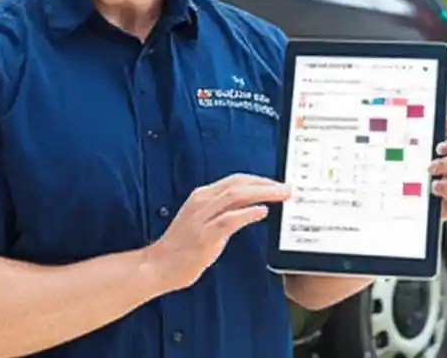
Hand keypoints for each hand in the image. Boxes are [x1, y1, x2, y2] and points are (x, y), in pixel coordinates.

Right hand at [144, 173, 290, 291]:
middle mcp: (202, 201)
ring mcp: (201, 217)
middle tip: (288, 188)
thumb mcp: (205, 222)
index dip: (259, 180)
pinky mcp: (203, 235)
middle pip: (238, 184)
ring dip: (262, 193)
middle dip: (266, 184)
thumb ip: (226, 213)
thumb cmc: (183, 247)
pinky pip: (228, 219)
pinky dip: (247, 213)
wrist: (159, 265)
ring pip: (235, 196)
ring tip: (281, 195)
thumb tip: (252, 209)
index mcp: (202, 196)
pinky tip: (262, 212)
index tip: (278, 184)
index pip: (235, 180)